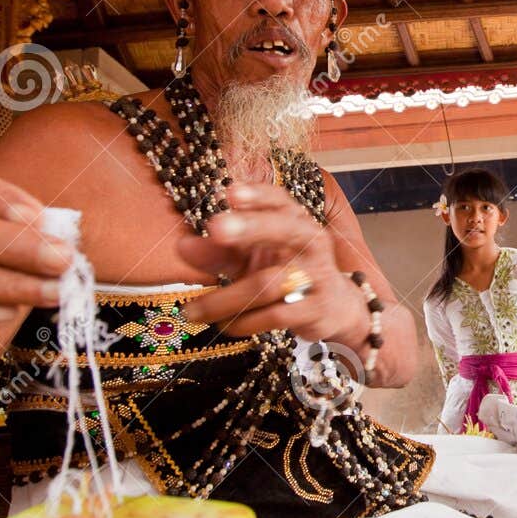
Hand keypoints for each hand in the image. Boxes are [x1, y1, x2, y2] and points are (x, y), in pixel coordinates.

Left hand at [181, 183, 366, 344]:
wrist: (334, 307)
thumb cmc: (286, 272)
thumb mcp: (252, 257)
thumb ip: (219, 251)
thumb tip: (181, 247)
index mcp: (295, 221)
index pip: (280, 201)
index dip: (258, 195)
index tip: (230, 192)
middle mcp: (310, 242)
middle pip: (285, 229)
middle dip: (250, 227)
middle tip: (215, 228)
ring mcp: (317, 275)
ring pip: (267, 283)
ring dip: (224, 299)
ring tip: (192, 311)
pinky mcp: (316, 308)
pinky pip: (276, 315)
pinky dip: (244, 322)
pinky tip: (224, 325)